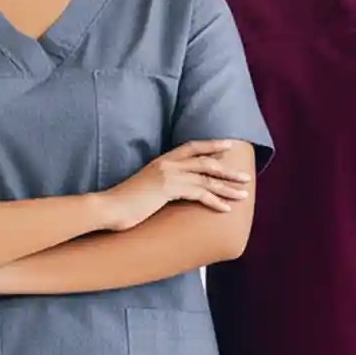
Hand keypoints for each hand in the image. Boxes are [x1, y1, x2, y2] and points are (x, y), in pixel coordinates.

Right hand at [99, 140, 250, 231]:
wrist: (109, 207)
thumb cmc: (124, 201)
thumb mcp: (145, 187)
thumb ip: (160, 184)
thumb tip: (171, 190)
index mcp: (162, 160)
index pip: (192, 147)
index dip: (211, 145)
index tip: (228, 145)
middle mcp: (168, 164)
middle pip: (205, 162)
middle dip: (228, 170)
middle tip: (246, 177)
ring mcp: (168, 175)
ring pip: (206, 179)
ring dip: (228, 187)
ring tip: (243, 194)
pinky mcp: (168, 189)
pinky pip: (199, 194)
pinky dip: (215, 201)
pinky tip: (226, 209)